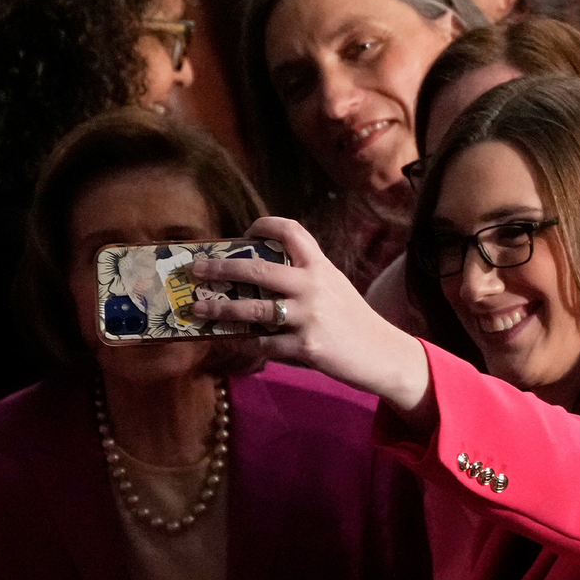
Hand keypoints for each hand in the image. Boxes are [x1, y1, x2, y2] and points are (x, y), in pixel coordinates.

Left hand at [189, 216, 436, 423]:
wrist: (382, 353)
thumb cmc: (352, 320)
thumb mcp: (333, 287)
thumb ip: (303, 277)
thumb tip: (257, 275)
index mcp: (320, 266)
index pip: (291, 230)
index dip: (263, 225)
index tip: (243, 234)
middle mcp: (313, 285)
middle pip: (257, 268)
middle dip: (221, 268)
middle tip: (197, 269)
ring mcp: (309, 316)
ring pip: (253, 309)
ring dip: (221, 309)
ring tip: (199, 309)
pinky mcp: (306, 346)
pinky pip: (265, 345)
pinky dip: (247, 344)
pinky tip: (233, 343)